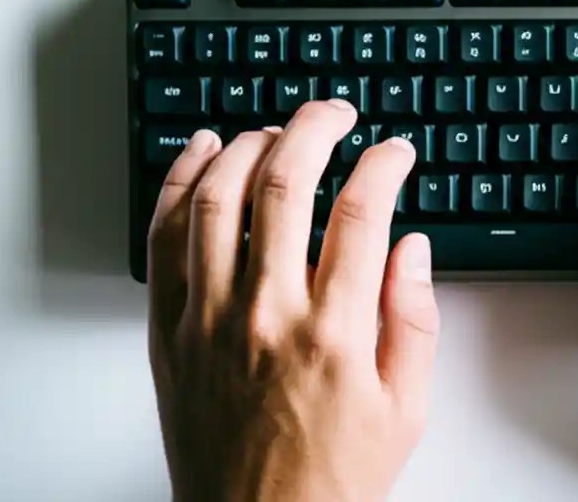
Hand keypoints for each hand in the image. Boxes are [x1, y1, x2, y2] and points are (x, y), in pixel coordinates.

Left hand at [145, 100, 438, 501]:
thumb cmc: (329, 480)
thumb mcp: (405, 410)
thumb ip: (413, 321)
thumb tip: (411, 249)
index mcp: (335, 333)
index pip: (362, 212)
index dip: (383, 164)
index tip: (394, 152)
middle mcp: (267, 313)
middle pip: (284, 183)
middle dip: (315, 127)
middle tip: (335, 113)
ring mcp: (209, 317)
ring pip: (217, 197)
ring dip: (248, 144)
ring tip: (274, 129)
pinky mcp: (170, 329)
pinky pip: (164, 238)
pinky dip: (177, 184)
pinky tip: (200, 155)